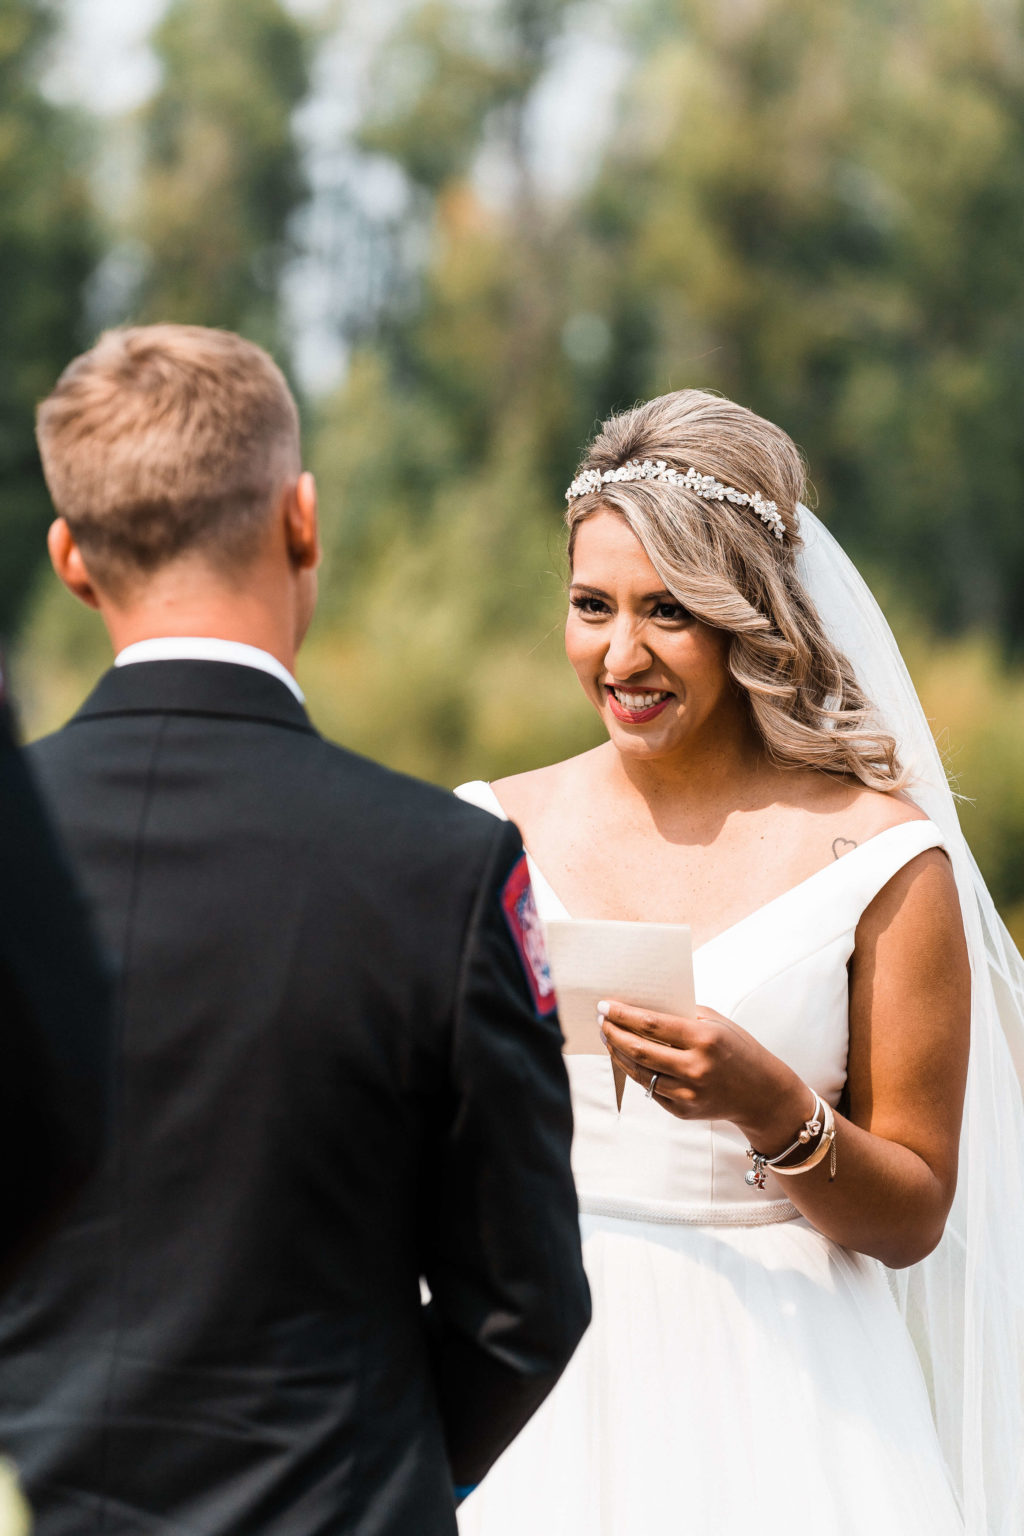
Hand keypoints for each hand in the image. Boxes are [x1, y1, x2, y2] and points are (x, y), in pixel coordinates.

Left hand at [598, 999, 813, 1153]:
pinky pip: (650, 1089)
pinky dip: (636, 1072)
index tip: (604, 1006)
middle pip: (638, 1050)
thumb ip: (681, 1015)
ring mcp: (688, 1094)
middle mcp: (695, 1068)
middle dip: (613, 1033)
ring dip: (619, 1054)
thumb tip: (640, 1007)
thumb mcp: (716, 1023)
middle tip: (601, 1021)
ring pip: (639, 1073)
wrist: (762, 1093)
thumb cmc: (737, 1049)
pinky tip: (628, 1059)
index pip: (651, 1025)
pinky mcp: (683, 1111)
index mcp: (704, 1039)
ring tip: (609, 1038)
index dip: (623, 1014)